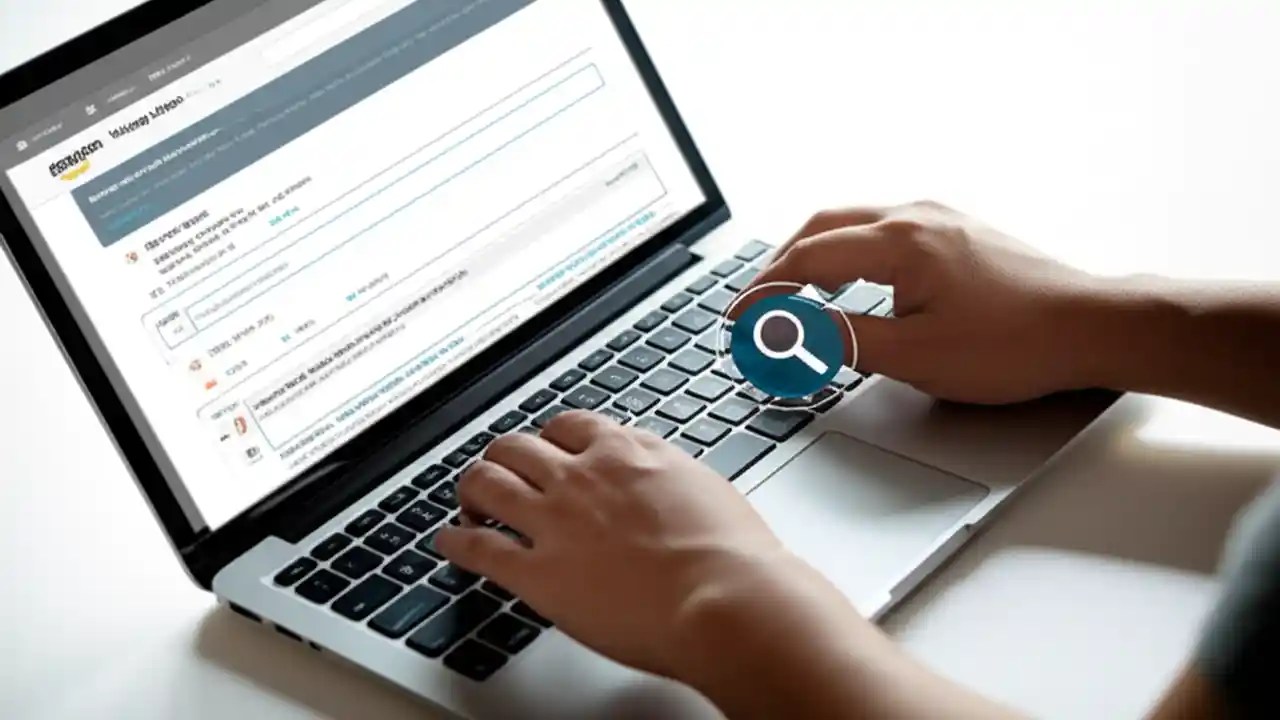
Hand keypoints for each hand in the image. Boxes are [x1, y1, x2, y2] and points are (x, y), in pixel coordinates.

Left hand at [435, 411, 810, 678]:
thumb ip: (669, 479)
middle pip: (518, 446)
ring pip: (487, 483)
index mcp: (627, 453)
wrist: (726, 597)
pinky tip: (449, 543)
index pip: (571, 426)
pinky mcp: (537, 572)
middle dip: (503, 457)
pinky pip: (478, 548)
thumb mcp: (706, 489)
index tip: (548, 449)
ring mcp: (555, 521)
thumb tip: (665, 484)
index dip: (551, 438)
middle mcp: (583, 476)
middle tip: (499, 471)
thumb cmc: (733, 555)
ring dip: (471, 489)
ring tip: (467, 501)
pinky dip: (455, 543)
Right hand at [748, 201, 1099, 403]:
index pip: (806, 259)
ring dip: (813, 255)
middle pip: (821, 227)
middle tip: (756, 303)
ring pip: (852, 224)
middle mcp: (915, 216)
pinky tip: (847, 280)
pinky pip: (881, 230)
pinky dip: (847, 252)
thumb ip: (843, 339)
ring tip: (791, 293)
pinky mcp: (956, 231)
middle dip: (780, 265)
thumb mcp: (915, 355)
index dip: (764, 292)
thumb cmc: (1014, 343)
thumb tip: (791, 333)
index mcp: (900, 242)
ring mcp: (938, 219)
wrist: (1089, 327)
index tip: (739, 317)